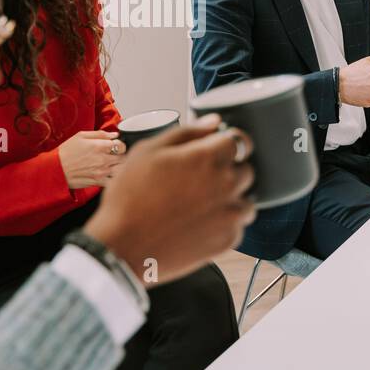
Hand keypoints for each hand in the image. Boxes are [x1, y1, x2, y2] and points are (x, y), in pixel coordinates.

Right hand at [58, 130, 124, 188]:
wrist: (55, 169)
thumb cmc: (66, 152)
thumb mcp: (80, 136)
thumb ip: (100, 134)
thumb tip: (114, 134)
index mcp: (99, 146)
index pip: (122, 145)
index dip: (121, 145)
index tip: (117, 146)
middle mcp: (103, 159)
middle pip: (123, 158)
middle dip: (121, 156)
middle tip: (115, 156)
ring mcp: (102, 172)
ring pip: (121, 170)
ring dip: (119, 167)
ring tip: (113, 165)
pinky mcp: (98, 182)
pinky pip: (114, 181)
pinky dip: (115, 178)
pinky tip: (109, 175)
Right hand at [83, 114, 255, 286]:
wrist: (123, 247)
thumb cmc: (130, 198)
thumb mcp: (147, 151)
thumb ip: (186, 132)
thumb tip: (213, 122)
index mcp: (207, 158)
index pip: (240, 140)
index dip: (227, 142)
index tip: (217, 149)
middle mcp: (226, 185)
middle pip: (246, 169)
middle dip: (229, 170)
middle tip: (199, 180)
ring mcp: (230, 215)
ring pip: (246, 199)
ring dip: (231, 197)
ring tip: (199, 204)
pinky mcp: (228, 240)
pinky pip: (238, 225)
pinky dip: (224, 222)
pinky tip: (198, 222)